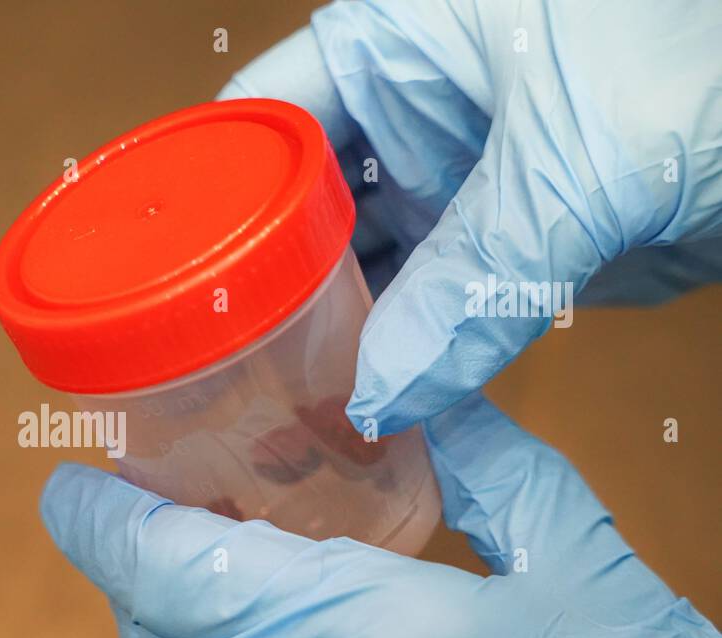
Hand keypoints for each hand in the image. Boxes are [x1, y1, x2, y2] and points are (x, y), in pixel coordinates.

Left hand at [40, 395, 721, 637]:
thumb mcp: (576, 574)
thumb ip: (491, 467)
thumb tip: (431, 402)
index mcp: (324, 631)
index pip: (150, 561)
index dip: (98, 516)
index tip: (77, 486)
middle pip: (151, 629)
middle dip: (170, 578)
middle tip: (208, 539)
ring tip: (267, 632)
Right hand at [219, 0, 721, 433]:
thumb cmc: (709, 52)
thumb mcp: (571, 168)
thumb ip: (469, 284)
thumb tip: (378, 388)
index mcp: (397, 45)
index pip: (262, 118)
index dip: (208, 195)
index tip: (163, 278)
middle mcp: (414, 113)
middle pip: (299, 205)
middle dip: (264, 280)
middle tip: (221, 364)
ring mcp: (458, 181)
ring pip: (363, 265)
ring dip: (333, 329)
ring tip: (283, 398)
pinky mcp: (505, 243)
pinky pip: (432, 305)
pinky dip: (404, 352)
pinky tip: (369, 399)